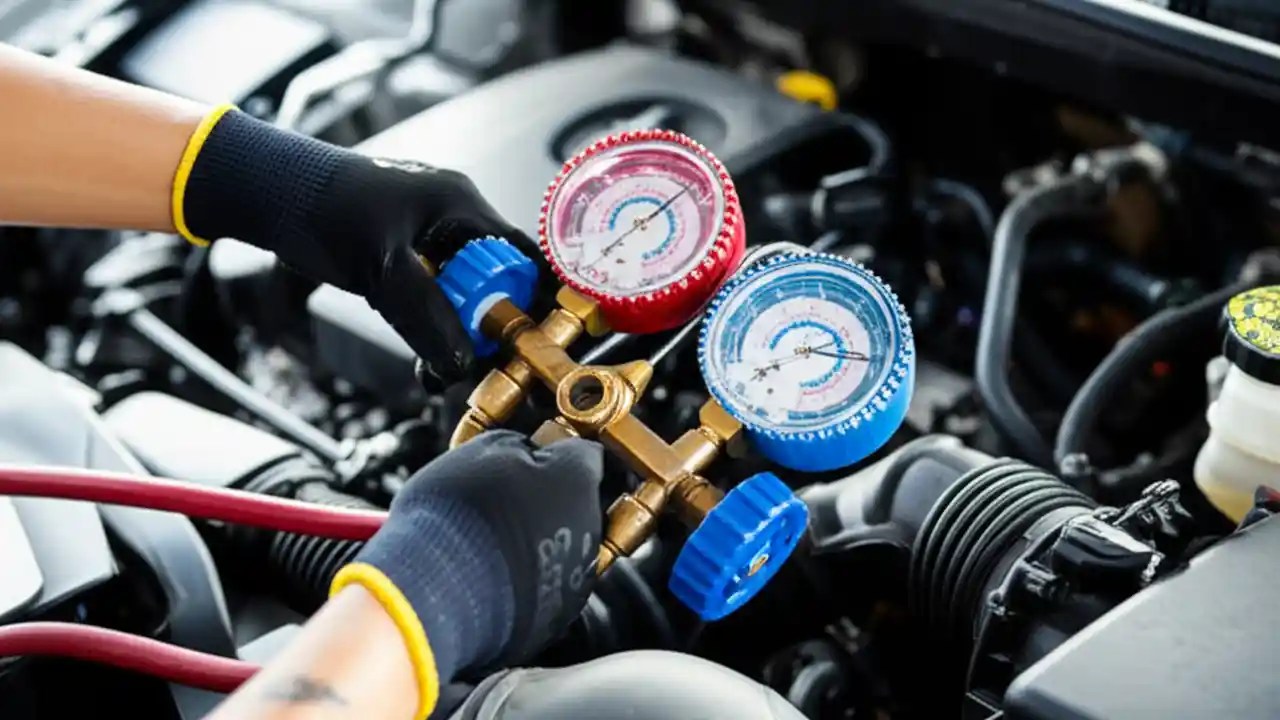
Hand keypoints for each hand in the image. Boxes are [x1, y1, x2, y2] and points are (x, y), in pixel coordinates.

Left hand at [177, 108, 547, 386]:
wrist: (268, 193)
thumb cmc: (322, 208)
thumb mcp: (382, 268)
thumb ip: (425, 316)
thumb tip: (459, 365)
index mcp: (460, 203)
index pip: (520, 253)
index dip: (528, 297)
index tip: (520, 339)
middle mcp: (452, 214)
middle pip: (494, 278)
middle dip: (483, 323)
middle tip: (471, 361)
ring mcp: (427, 231)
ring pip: (461, 290)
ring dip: (453, 327)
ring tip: (440, 365)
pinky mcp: (404, 250)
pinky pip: (433, 291)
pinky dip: (430, 320)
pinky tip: (421, 351)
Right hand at [331, 430, 603, 697]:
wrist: (435, 595)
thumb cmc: (454, 519)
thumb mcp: (480, 452)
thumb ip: (515, 444)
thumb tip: (523, 449)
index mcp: (577, 479)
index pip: (581, 452)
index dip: (551, 452)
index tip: (530, 455)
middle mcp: (589, 526)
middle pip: (576, 500)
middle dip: (547, 497)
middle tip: (500, 499)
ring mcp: (577, 574)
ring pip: (564, 544)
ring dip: (538, 538)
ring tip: (489, 541)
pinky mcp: (558, 615)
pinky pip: (548, 584)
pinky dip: (528, 578)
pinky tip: (493, 573)